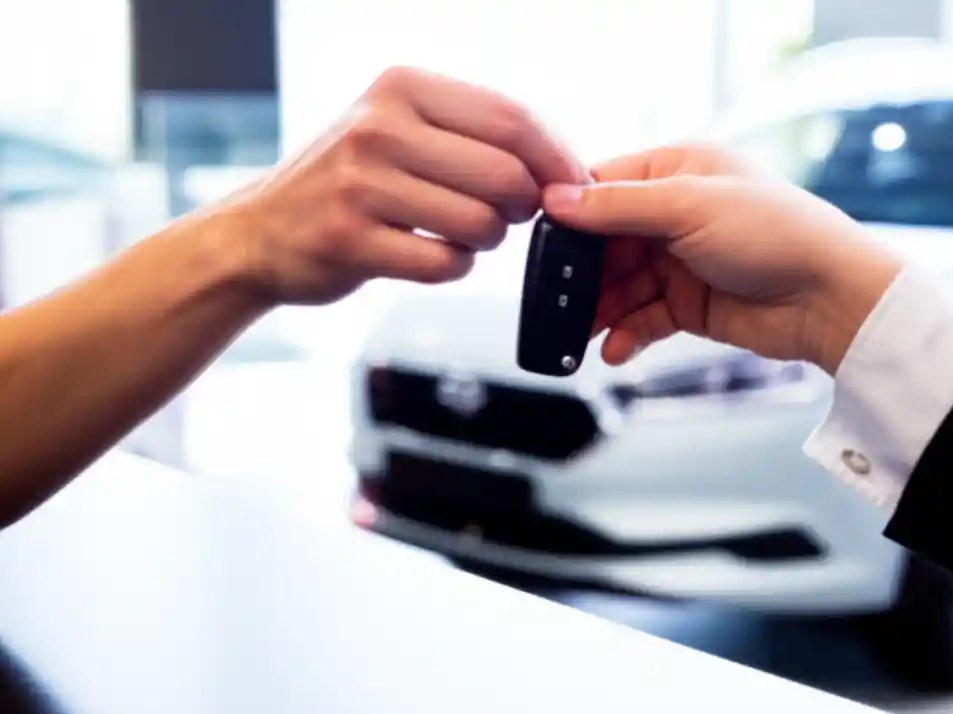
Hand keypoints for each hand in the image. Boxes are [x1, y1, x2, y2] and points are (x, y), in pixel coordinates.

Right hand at [228, 67, 587, 305]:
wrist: (260, 231)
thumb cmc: (351, 181)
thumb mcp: (399, 127)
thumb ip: (473, 133)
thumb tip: (563, 165)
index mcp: (401, 87)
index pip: (511, 118)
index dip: (555, 158)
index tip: (571, 185)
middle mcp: (378, 126)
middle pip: (505, 174)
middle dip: (523, 205)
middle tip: (509, 216)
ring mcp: (360, 183)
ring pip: (480, 223)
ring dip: (486, 241)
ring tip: (457, 233)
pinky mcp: (350, 240)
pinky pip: (445, 264)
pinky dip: (453, 267)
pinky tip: (428, 253)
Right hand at [541, 145, 902, 375]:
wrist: (831, 297)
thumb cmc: (777, 234)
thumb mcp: (689, 207)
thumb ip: (619, 207)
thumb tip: (557, 199)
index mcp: (677, 168)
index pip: (604, 185)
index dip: (571, 214)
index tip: (541, 242)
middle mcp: (676, 211)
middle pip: (606, 241)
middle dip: (581, 273)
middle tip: (553, 301)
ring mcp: (682, 260)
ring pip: (620, 284)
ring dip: (598, 310)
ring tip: (576, 335)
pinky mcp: (691, 304)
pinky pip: (644, 317)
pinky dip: (626, 333)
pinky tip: (612, 349)